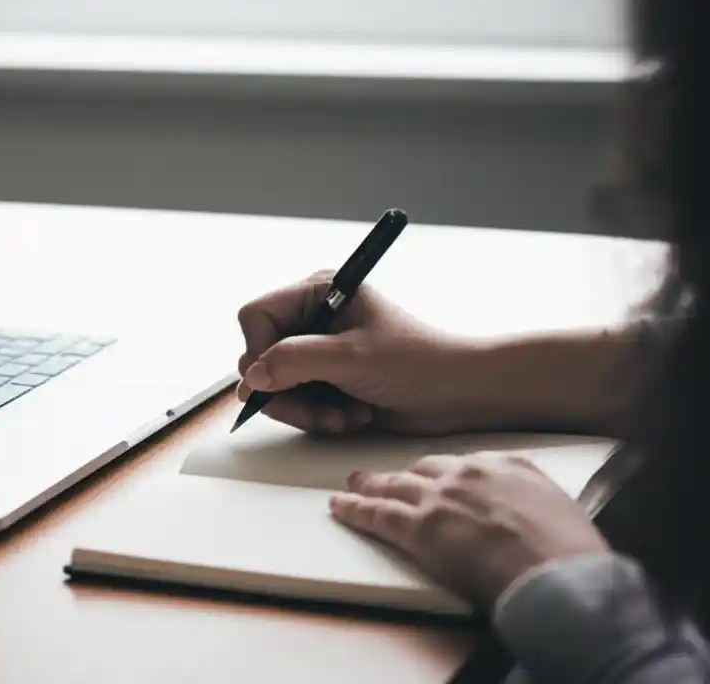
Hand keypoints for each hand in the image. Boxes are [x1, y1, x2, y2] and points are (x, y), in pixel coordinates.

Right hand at [236, 271, 483, 434]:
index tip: (276, 382)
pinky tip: (352, 416)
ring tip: (343, 416)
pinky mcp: (328, 379)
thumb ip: (295, 361)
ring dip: (306, 410)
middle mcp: (314, 318)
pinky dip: (318, 417)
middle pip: (261, 356)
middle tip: (317, 410)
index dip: (259, 352)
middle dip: (287, 391)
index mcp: (319, 292)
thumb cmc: (418, 362)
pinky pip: (297, 403)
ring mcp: (319, 351)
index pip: (256, 316)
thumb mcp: (351, 358)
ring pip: (276, 386)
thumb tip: (251, 377)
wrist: (459, 393)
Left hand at [329, 453, 607, 606]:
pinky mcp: (420, 528)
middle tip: (390, 477)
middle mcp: (469, 473)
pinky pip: (378, 515)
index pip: (466, 464)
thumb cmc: (569, 555)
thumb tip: (528, 516)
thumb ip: (534, 503)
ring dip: (371, 485)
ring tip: (354, 485)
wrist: (557, 575)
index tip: (442, 479)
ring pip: (395, 486)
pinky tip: (340, 507)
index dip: (448, 475)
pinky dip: (355, 510)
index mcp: (507, 465)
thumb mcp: (562, 510)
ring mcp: (441, 498)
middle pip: (426, 469)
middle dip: (406, 474)